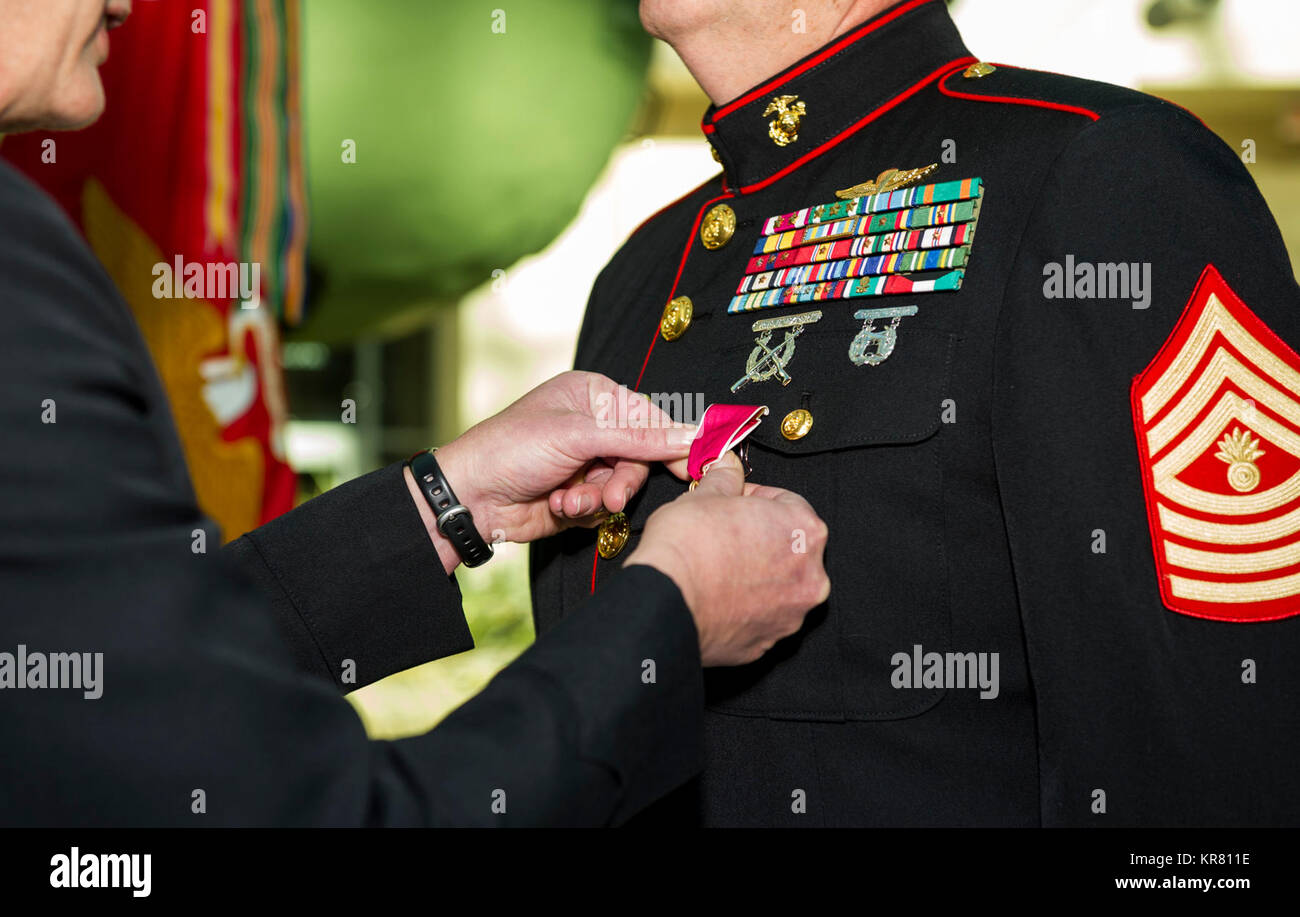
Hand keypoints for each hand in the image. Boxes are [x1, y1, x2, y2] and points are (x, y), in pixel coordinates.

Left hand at [405, 371, 695, 572]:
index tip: (690, 466)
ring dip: (599, 498)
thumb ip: (639, 439)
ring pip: (622, 486)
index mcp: (592, 396)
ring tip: (573, 502)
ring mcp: (584, 463)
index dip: (668, 442)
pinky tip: (558, 506)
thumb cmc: (513, 448)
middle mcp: (591, 427)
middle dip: (622, 480)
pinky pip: (604, 508)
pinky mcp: (577, 496)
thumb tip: (691, 436)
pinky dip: (585, 511)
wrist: (471, 496)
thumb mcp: (579, 436)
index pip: (647, 417)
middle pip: (639, 457)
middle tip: (611, 497)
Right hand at [624, 452, 829, 665]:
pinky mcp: (768, 643)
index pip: (787, 502)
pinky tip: (716, 594)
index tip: (734, 501)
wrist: (665, 602)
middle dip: (759, 538)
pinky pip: (760, 615)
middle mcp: (810, 576)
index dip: (755, 498)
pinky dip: (744, 605)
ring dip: (754, 573)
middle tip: (723, 532)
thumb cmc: (688, 549)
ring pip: (777, 585)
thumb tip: (727, 468)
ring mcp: (791, 614)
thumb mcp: (705, 495)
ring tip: (717, 566)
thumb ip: (725, 479)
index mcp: (805, 531)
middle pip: (787, 546)